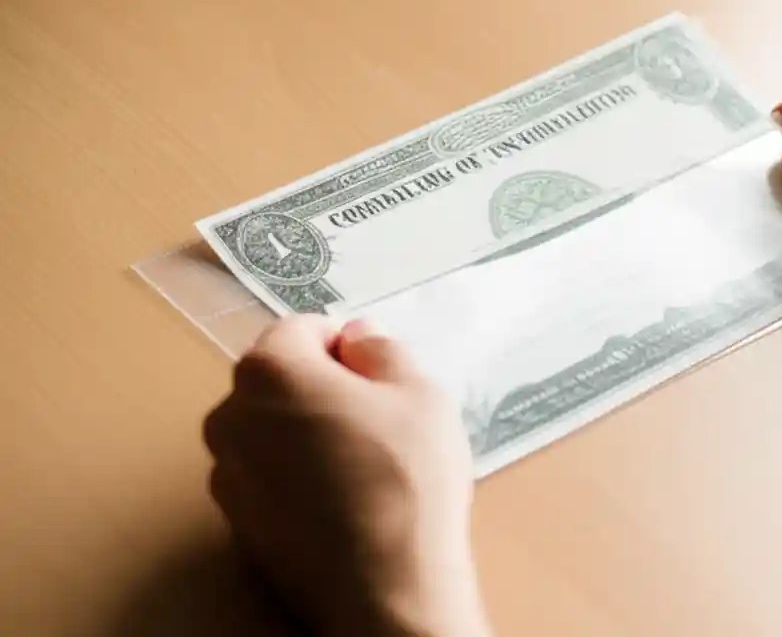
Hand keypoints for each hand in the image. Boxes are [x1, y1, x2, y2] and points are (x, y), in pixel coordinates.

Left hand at [203, 316, 488, 636]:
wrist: (387, 587)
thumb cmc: (406, 480)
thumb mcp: (419, 393)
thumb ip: (382, 350)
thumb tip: (357, 338)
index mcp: (268, 371)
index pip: (303, 329)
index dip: (347, 345)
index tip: (380, 378)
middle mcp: (229, 417)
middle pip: (279, 380)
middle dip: (323, 388)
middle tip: (378, 421)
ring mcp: (226, 476)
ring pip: (272, 431)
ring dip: (308, 434)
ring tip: (364, 466)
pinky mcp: (237, 525)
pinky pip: (269, 479)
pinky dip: (298, 479)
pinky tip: (344, 502)